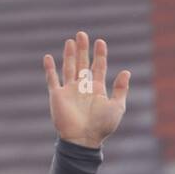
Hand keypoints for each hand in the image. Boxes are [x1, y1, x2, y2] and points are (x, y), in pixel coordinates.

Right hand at [43, 30, 129, 148]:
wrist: (83, 139)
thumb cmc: (102, 126)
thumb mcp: (117, 106)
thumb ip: (121, 89)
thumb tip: (126, 71)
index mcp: (97, 89)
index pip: (98, 67)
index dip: (100, 54)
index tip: (100, 41)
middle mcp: (83, 88)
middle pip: (83, 64)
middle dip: (83, 49)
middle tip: (82, 34)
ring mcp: (69, 91)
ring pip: (69, 68)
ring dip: (69, 55)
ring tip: (71, 41)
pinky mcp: (57, 96)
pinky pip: (52, 79)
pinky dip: (49, 69)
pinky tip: (48, 57)